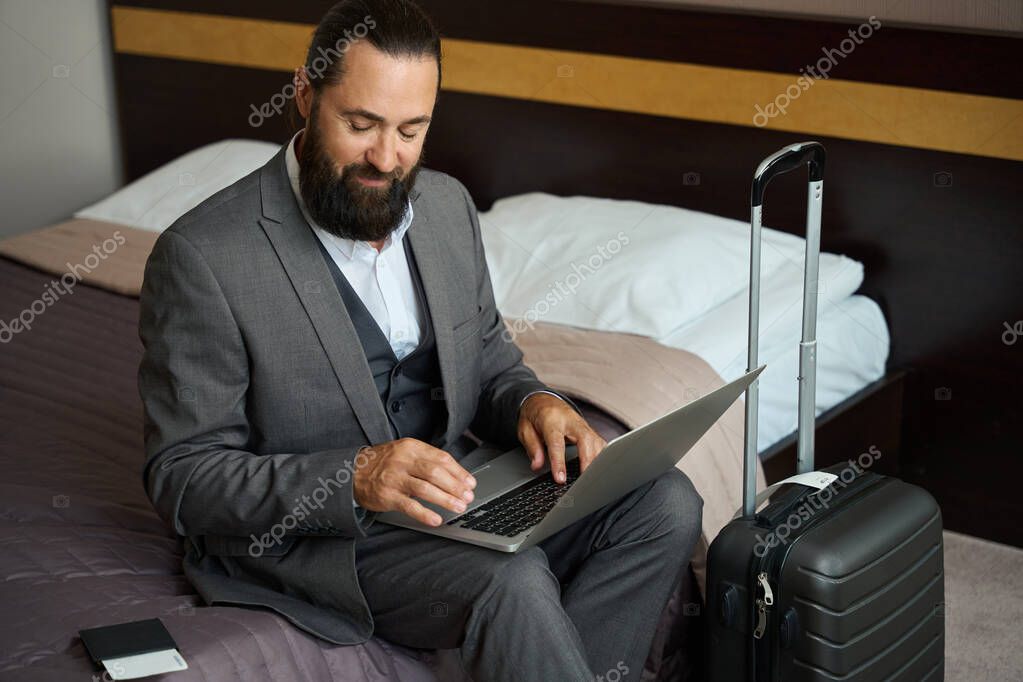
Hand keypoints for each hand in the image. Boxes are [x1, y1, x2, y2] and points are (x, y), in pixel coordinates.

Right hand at [353, 438, 476, 526]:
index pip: (441, 458)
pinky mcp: (387, 495)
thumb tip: (456, 475)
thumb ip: (427, 460)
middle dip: (455, 486)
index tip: (470, 483)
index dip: (459, 472)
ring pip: (425, 488)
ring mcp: (394, 478)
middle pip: (436, 472)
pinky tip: (436, 519)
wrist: (353, 472)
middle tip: (468, 496)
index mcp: (411, 447)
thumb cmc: (384, 463)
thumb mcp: (405, 452)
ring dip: (445, 499)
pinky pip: (409, 506)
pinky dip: (424, 514)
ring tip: (458, 507)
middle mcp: (403, 460)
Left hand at [517, 393, 606, 483]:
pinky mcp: (589, 430)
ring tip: (593, 479)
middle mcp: (570, 421)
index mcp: (551, 420)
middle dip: (587, 461)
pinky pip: (600, 443)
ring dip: (597, 460)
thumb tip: (537, 465)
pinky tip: (600, 468)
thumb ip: (532, 447)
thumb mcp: (524, 430)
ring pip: (596, 441)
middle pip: (585, 440)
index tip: (560, 478)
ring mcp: (582, 424)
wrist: (543, 400)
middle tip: (585, 480)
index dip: (559, 463)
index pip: (557, 443)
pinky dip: (602, 456)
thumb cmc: (534, 415)